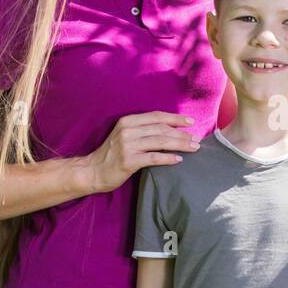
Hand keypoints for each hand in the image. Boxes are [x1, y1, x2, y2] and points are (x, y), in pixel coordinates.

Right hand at [81, 111, 199, 194]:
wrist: (91, 171)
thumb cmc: (111, 155)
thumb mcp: (124, 136)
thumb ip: (142, 131)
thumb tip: (169, 130)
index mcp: (128, 121)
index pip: (156, 116)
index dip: (175, 118)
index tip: (191, 122)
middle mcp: (128, 130)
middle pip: (161, 129)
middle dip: (182, 134)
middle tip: (196, 139)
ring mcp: (127, 145)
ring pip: (160, 141)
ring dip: (180, 144)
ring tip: (193, 148)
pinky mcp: (128, 161)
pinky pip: (153, 157)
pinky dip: (168, 158)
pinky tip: (178, 160)